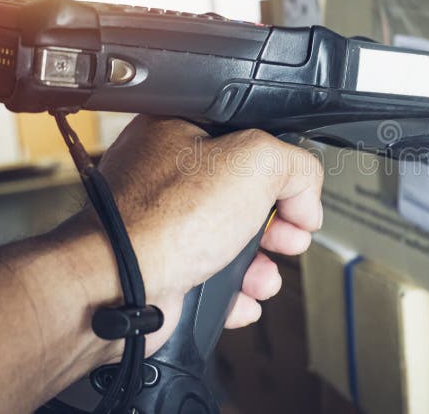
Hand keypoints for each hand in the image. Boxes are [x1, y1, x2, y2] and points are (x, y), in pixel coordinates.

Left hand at [94, 116, 322, 353]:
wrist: (122, 289)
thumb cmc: (166, 220)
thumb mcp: (256, 163)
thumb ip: (296, 164)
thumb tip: (306, 195)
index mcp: (179, 131)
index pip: (251, 140)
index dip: (284, 170)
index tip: (299, 196)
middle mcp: (165, 175)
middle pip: (245, 194)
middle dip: (279, 224)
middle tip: (290, 236)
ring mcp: (160, 222)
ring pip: (230, 239)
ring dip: (260, 263)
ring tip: (266, 277)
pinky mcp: (161, 263)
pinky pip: (211, 274)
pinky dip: (234, 288)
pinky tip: (243, 296)